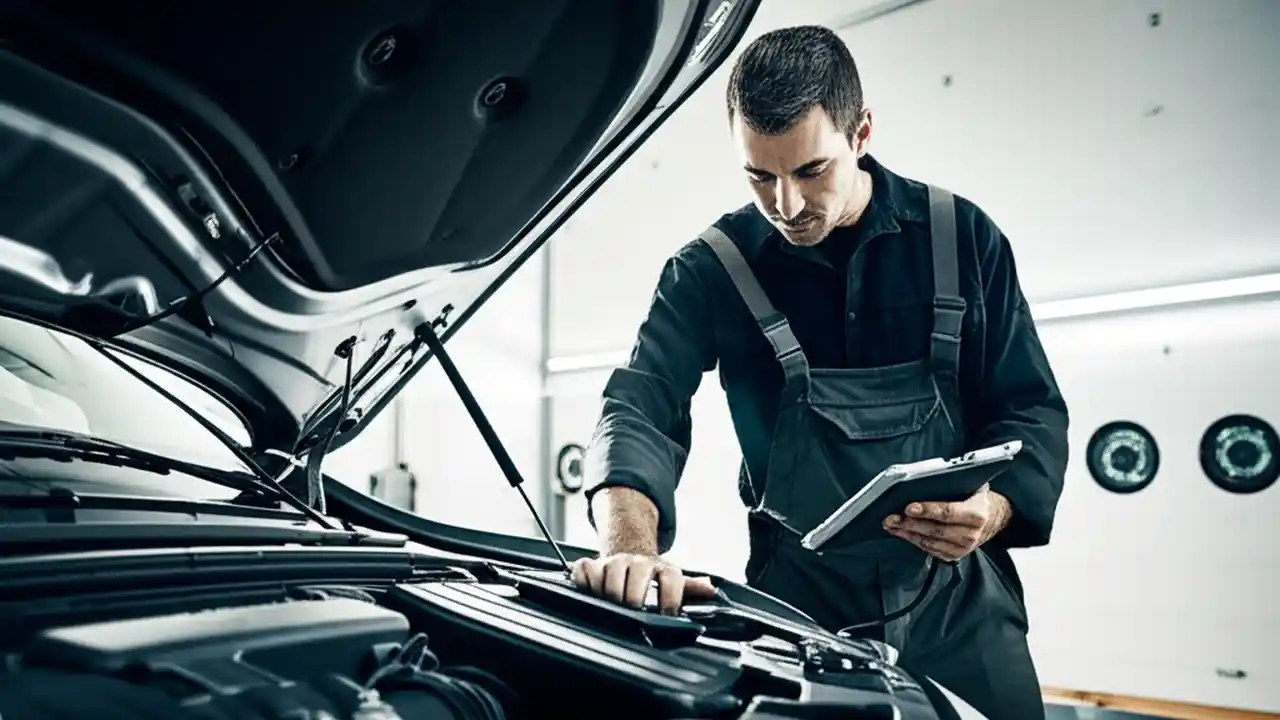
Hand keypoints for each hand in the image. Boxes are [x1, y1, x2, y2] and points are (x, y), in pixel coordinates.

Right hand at [570, 553, 716, 614]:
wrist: (630, 554)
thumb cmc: (653, 576)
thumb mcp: (674, 581)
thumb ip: (691, 588)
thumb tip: (711, 589)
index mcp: (660, 567)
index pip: (670, 577)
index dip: (670, 596)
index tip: (668, 612)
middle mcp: (637, 562)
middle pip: (636, 573)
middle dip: (634, 595)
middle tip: (634, 609)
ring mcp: (613, 562)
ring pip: (609, 570)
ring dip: (610, 590)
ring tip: (613, 604)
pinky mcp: (591, 564)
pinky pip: (583, 569)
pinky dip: (584, 581)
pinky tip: (590, 591)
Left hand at [882, 484, 1011, 561]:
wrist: (992, 518)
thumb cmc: (975, 497)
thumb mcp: (972, 486)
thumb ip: (953, 485)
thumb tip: (922, 482)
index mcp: (977, 513)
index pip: (948, 512)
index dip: (927, 510)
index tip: (909, 507)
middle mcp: (971, 534)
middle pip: (935, 530)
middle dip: (910, 523)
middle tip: (891, 516)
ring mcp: (963, 548)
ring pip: (929, 542)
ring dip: (907, 533)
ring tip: (891, 524)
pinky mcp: (954, 556)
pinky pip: (929, 550)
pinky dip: (913, 540)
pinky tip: (900, 532)